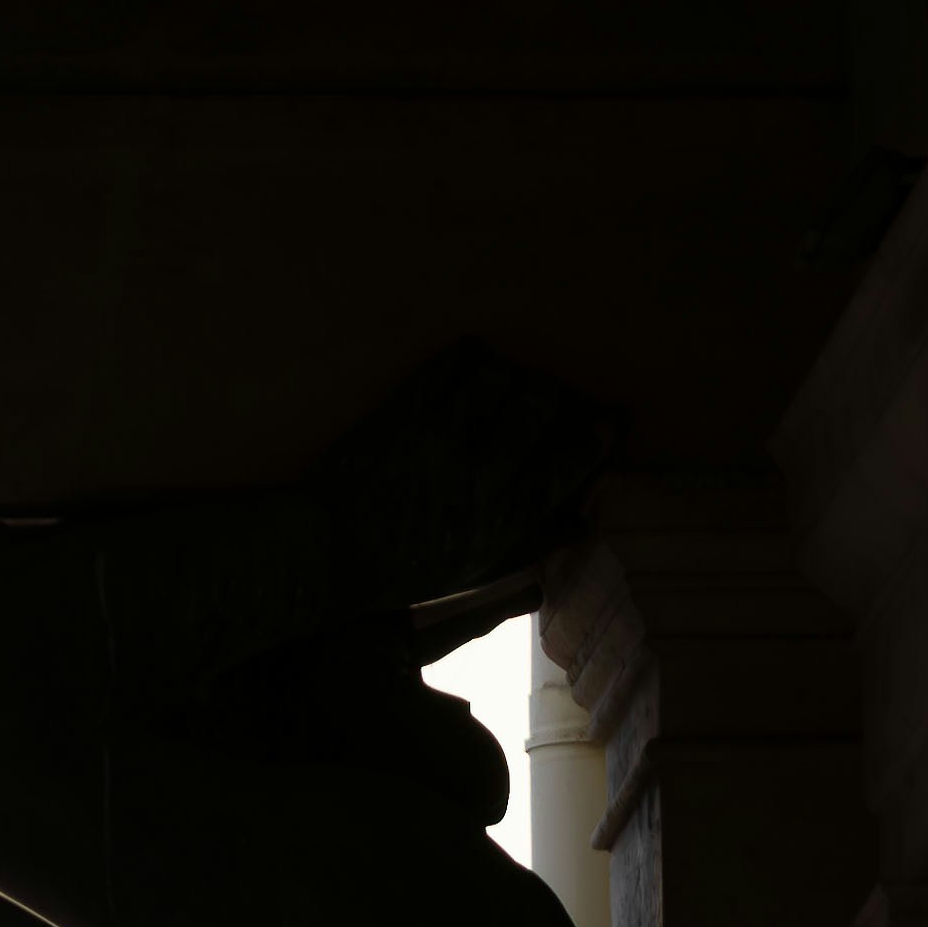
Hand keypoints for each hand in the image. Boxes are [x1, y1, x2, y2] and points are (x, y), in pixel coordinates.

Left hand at [300, 342, 613, 626]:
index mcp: (502, 519)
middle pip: (543, 400)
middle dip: (547, 392)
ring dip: (502, 373)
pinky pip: (454, 360)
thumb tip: (581, 523)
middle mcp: (481, 476)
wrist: (321, 554)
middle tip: (538, 395)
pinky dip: (464, 356)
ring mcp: (443, 439)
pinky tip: (461, 366)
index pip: (570, 465)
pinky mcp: (406, 412)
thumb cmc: (397, 569)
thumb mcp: (469, 570)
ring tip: (491, 384)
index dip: (595, 436)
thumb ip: (527, 544)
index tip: (607, 420)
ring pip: (502, 372)